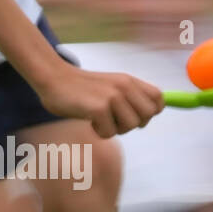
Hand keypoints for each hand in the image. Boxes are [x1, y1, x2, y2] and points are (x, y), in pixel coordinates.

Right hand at [35, 62, 163, 137]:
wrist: (54, 79)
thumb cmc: (81, 88)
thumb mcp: (111, 86)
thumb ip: (130, 96)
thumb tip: (150, 113)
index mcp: (129, 80)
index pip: (158, 99)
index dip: (150, 112)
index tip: (133, 116)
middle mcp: (124, 86)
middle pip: (146, 117)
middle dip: (132, 124)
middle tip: (114, 120)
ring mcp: (112, 96)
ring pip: (129, 127)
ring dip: (114, 129)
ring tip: (100, 120)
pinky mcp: (98, 108)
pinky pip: (110, 132)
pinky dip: (99, 132)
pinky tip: (89, 121)